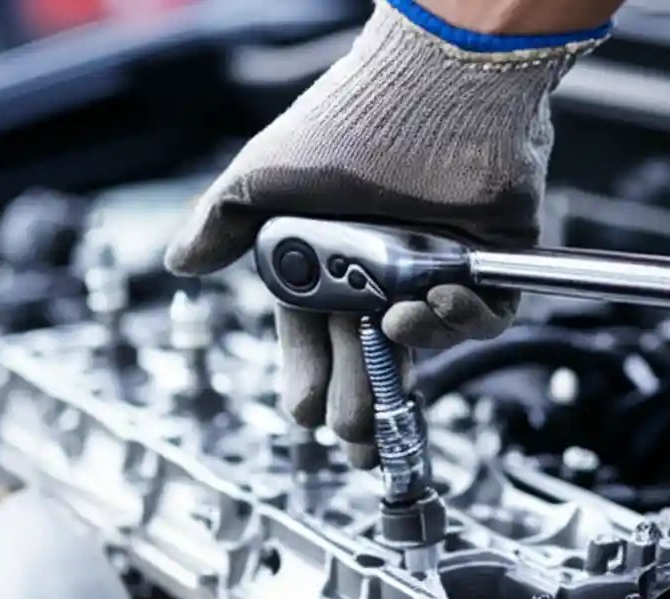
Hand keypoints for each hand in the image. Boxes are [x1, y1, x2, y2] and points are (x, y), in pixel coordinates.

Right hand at [166, 1, 608, 465]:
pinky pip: (482, 318)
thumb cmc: (347, 125)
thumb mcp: (261, 176)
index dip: (309, 377)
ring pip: (424, 345)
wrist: (431, 90)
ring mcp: (434, 268)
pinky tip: (437, 301)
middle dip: (362, 402)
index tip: (306, 410)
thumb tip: (181, 259)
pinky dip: (463, 322)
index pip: (312, 337)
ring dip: (411, 353)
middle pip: (370, 356)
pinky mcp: (488, 265)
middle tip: (354, 436)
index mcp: (326, 258)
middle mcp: (379, 269)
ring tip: (395, 332)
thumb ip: (221, 221)